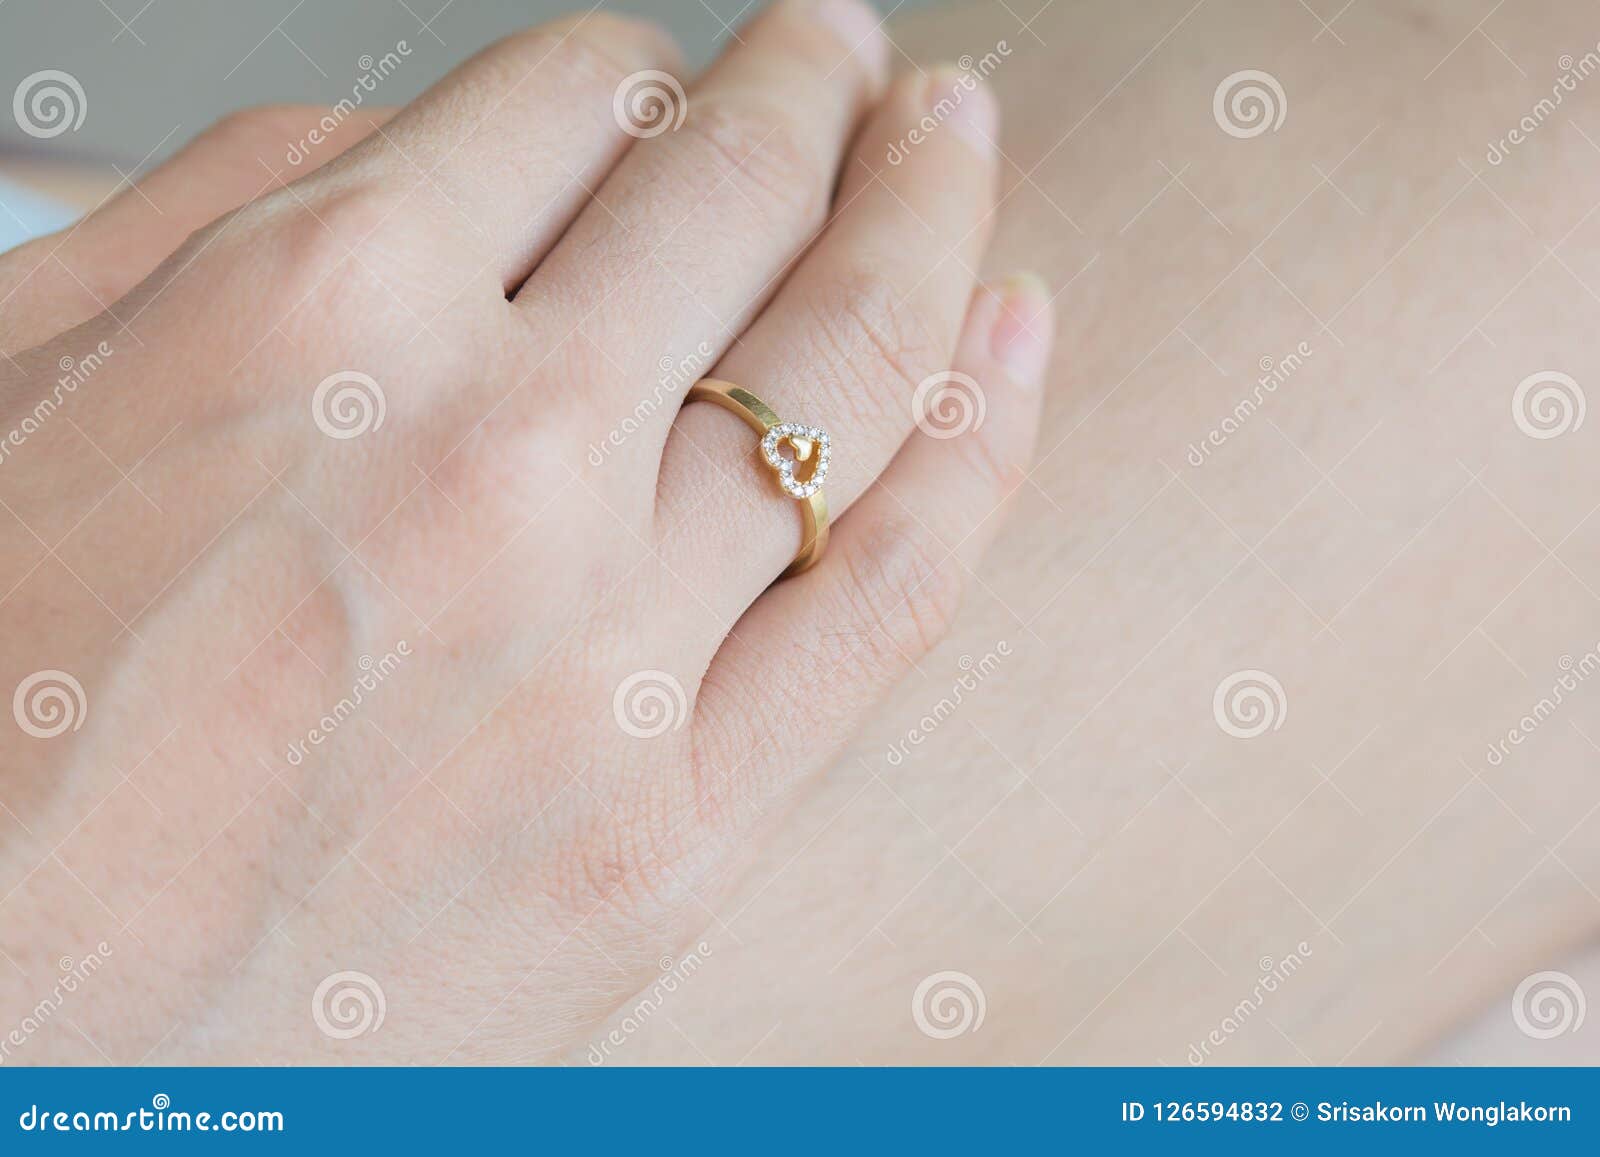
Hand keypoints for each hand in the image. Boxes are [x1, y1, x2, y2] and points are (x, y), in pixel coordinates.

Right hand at [0, 0, 1053, 1062]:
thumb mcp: (22, 383)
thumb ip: (231, 219)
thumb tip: (414, 141)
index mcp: (316, 317)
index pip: (566, 105)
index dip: (631, 71)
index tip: (662, 81)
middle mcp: (495, 461)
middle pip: (735, 198)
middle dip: (810, 94)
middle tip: (851, 54)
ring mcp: (609, 653)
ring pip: (853, 366)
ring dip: (926, 217)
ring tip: (950, 146)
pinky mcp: (676, 827)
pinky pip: (892, 592)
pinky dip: (982, 443)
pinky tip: (1020, 334)